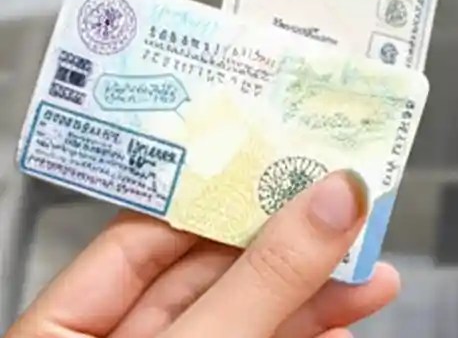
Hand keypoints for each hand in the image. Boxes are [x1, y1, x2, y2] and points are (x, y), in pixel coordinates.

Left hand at [5, 170, 399, 337]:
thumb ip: (263, 281)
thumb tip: (333, 197)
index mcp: (62, 332)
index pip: (142, 235)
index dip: (222, 193)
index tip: (288, 158)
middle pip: (209, 276)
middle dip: (290, 245)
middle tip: (353, 207)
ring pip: (247, 320)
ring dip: (316, 295)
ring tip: (373, 273)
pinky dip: (307, 337)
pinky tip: (345, 321)